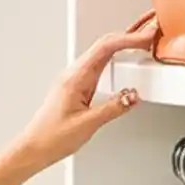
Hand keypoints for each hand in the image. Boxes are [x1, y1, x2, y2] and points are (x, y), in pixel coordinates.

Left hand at [13, 20, 157, 169]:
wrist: (34, 148)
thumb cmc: (51, 137)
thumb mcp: (88, 124)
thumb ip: (114, 108)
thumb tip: (132, 95)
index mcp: (75, 78)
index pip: (105, 48)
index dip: (129, 39)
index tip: (146, 39)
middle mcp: (74, 75)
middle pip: (104, 45)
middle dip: (129, 37)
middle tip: (150, 38)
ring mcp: (74, 79)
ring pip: (101, 53)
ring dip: (122, 46)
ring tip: (141, 45)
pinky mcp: (76, 87)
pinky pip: (98, 65)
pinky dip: (114, 59)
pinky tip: (122, 62)